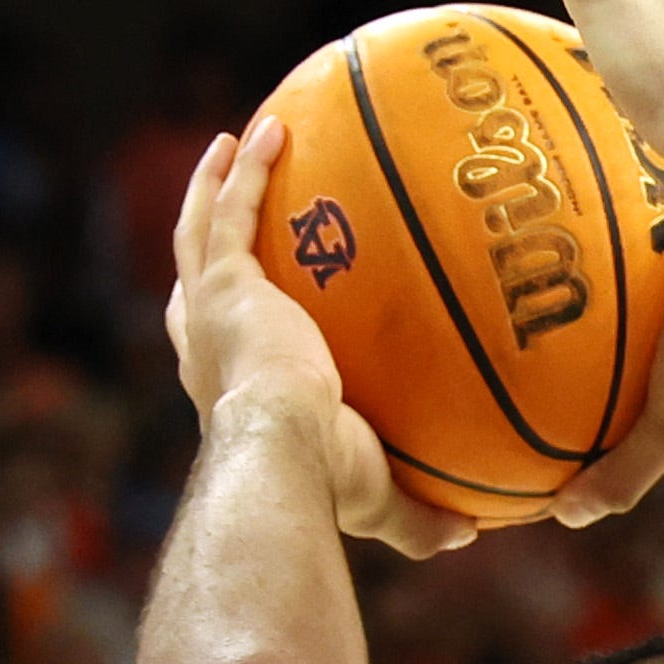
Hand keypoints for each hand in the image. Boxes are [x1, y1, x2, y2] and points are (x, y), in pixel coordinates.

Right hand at [167, 118, 475, 559]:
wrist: (283, 453)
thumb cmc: (320, 485)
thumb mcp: (374, 499)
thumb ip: (419, 516)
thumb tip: (471, 534)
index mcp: (226, 390)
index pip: (211, 345)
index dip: (217, 317)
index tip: (240, 293)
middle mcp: (205, 345)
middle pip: (192, 276)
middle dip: (205, 235)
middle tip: (225, 199)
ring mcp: (211, 309)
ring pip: (199, 229)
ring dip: (215, 184)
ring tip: (236, 142)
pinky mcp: (227, 282)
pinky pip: (232, 209)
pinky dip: (246, 170)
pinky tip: (273, 129)